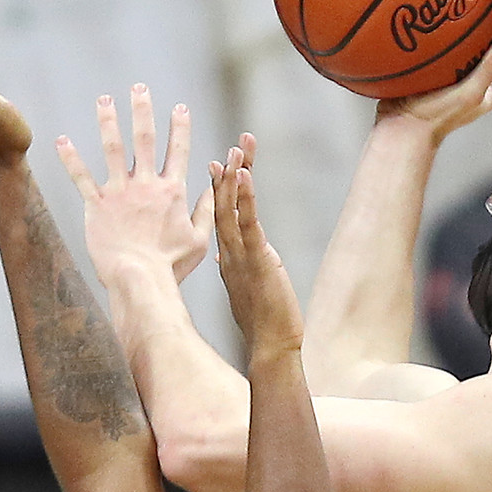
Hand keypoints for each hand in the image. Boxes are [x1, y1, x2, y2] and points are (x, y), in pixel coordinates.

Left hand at [58, 84, 219, 285]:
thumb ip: (205, 211)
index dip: (180, 127)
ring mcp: (119, 192)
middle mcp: (146, 185)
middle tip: (139, 88)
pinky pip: (81, 177)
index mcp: (172, 191)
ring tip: (104, 100)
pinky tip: (61, 140)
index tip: (180, 107)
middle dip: (142, 110)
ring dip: (108, 121)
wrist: (139, 278)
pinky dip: (70, 158)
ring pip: (112, 148)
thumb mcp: (200, 239)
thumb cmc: (171, 264)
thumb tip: (212, 189)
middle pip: (144, 139)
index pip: (178, 151)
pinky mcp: (97, 205)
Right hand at [212, 149, 303, 360]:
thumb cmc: (262, 322)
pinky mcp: (256, 257)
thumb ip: (232, 268)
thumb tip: (222, 256)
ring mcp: (240, 254)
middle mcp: (229, 252)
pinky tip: (245, 174)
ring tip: (236, 150)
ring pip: (232, 209)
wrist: (270, 345)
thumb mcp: (244, 288)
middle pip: (224, 206)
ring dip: (234, 178)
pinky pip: (249, 222)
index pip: (224, 216)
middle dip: (227, 175)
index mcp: (228, 257)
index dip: (222, 190)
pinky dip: (246, 197)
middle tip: (231, 147)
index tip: (221, 166)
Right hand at [376, 0, 491, 140]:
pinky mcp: (449, 64)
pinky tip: (468, 7)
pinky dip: (472, 24)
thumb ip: (490, 66)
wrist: (405, 124)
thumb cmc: (439, 116)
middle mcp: (487, 76)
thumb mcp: (470, 92)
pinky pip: (466, 40)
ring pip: (490, 39)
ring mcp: (468, 69)